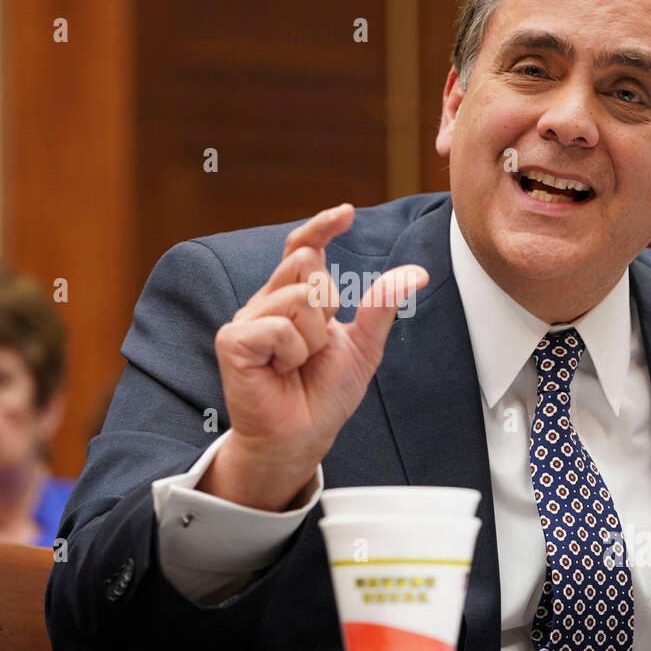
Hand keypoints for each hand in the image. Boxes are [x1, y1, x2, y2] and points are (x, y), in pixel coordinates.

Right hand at [200, 203, 427, 510]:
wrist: (302, 437)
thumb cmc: (324, 395)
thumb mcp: (363, 347)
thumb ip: (381, 307)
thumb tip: (417, 272)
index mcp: (293, 297)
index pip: (303, 247)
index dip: (321, 226)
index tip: (347, 214)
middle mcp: (267, 301)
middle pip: (307, 265)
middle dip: (329, 306)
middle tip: (316, 346)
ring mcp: (247, 319)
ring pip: (298, 297)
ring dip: (313, 337)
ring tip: (300, 363)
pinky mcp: (233, 341)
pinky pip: (278, 326)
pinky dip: (292, 351)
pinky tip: (281, 369)